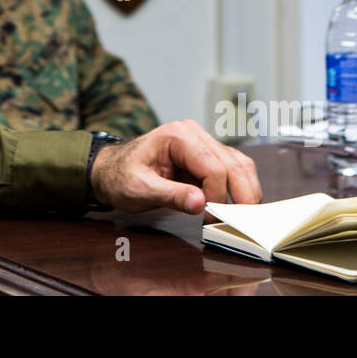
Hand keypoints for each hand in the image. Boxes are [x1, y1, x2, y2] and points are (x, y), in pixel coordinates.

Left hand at [89, 120, 261, 214]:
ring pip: (239, 164)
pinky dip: (239, 188)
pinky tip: (237, 207)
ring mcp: (202, 143)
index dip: (218, 196)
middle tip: (242, 223)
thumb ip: (171, 196)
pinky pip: (232, 169)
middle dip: (241, 195)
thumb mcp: (140, 190)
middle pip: (233, 164)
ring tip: (243, 217)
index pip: (213, 167)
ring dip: (245, 191)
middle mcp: (194, 134)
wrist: (111, 171)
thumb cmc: (120, 176)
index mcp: (177, 136)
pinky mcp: (206, 156)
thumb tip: (201, 203)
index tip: (212, 219)